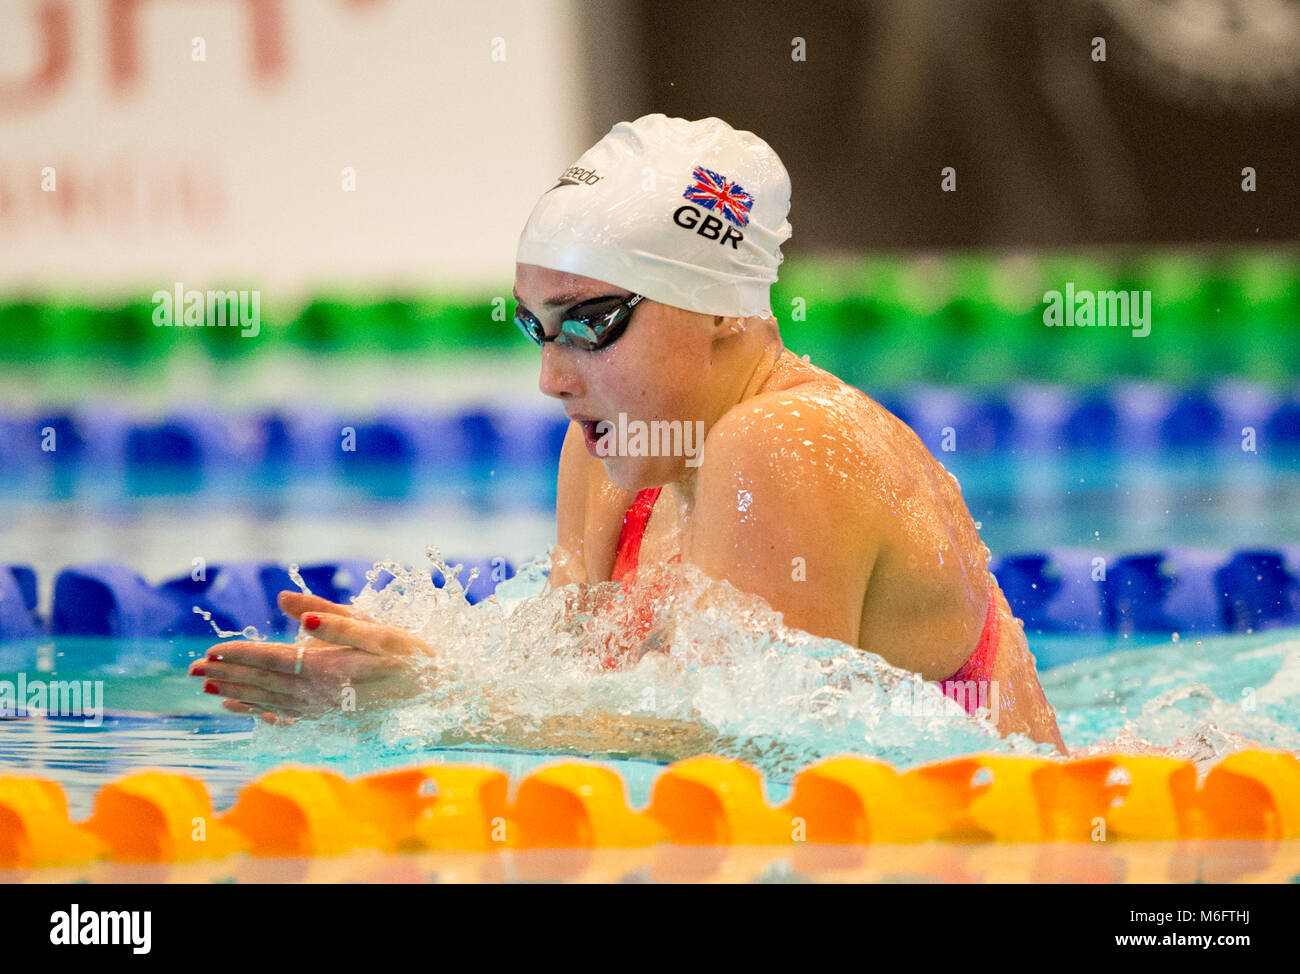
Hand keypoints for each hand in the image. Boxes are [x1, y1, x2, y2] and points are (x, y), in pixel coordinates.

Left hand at [188, 591, 433, 724]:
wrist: (442, 697)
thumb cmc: (414, 656)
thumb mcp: (380, 630)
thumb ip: (332, 618)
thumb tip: (289, 608)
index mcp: (330, 668)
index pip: (274, 659)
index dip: (240, 655)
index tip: (209, 651)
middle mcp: (322, 694)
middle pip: (265, 682)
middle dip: (228, 675)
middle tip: (192, 671)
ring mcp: (326, 709)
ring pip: (271, 702)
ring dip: (238, 694)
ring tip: (208, 689)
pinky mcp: (333, 717)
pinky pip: (288, 716)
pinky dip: (263, 712)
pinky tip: (247, 710)